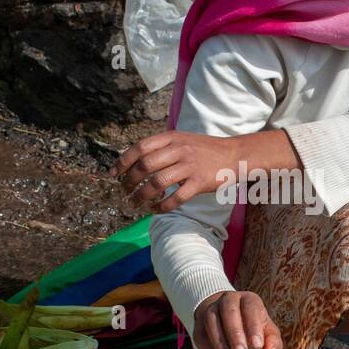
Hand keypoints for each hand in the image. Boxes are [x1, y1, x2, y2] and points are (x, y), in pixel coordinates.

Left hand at [111, 131, 236, 212]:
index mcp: (172, 138)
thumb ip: (161, 147)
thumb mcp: (182, 140)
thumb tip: (134, 161)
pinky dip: (162, 207)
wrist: (235, 154)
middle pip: (145, 166)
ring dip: (141, 196)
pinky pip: (175, 198)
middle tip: (124, 191)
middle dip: (129, 181)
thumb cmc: (204, 149)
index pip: (140, 147)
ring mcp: (190, 166)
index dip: (123, 161)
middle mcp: (179, 150)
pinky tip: (155, 210)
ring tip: (135, 204)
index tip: (114, 174)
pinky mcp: (199, 183)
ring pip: (157, 184)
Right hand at [193, 291, 283, 348]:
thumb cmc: (253, 325)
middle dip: (234, 333)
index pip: (250, 307)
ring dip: (220, 342)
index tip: (257, 346)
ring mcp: (211, 309)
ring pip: (211, 320)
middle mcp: (228, 300)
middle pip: (228, 310)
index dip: (253, 326)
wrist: (227, 317)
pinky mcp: (198, 323)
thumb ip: (273, 341)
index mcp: (248, 299)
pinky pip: (200, 334)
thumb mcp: (267, 330)